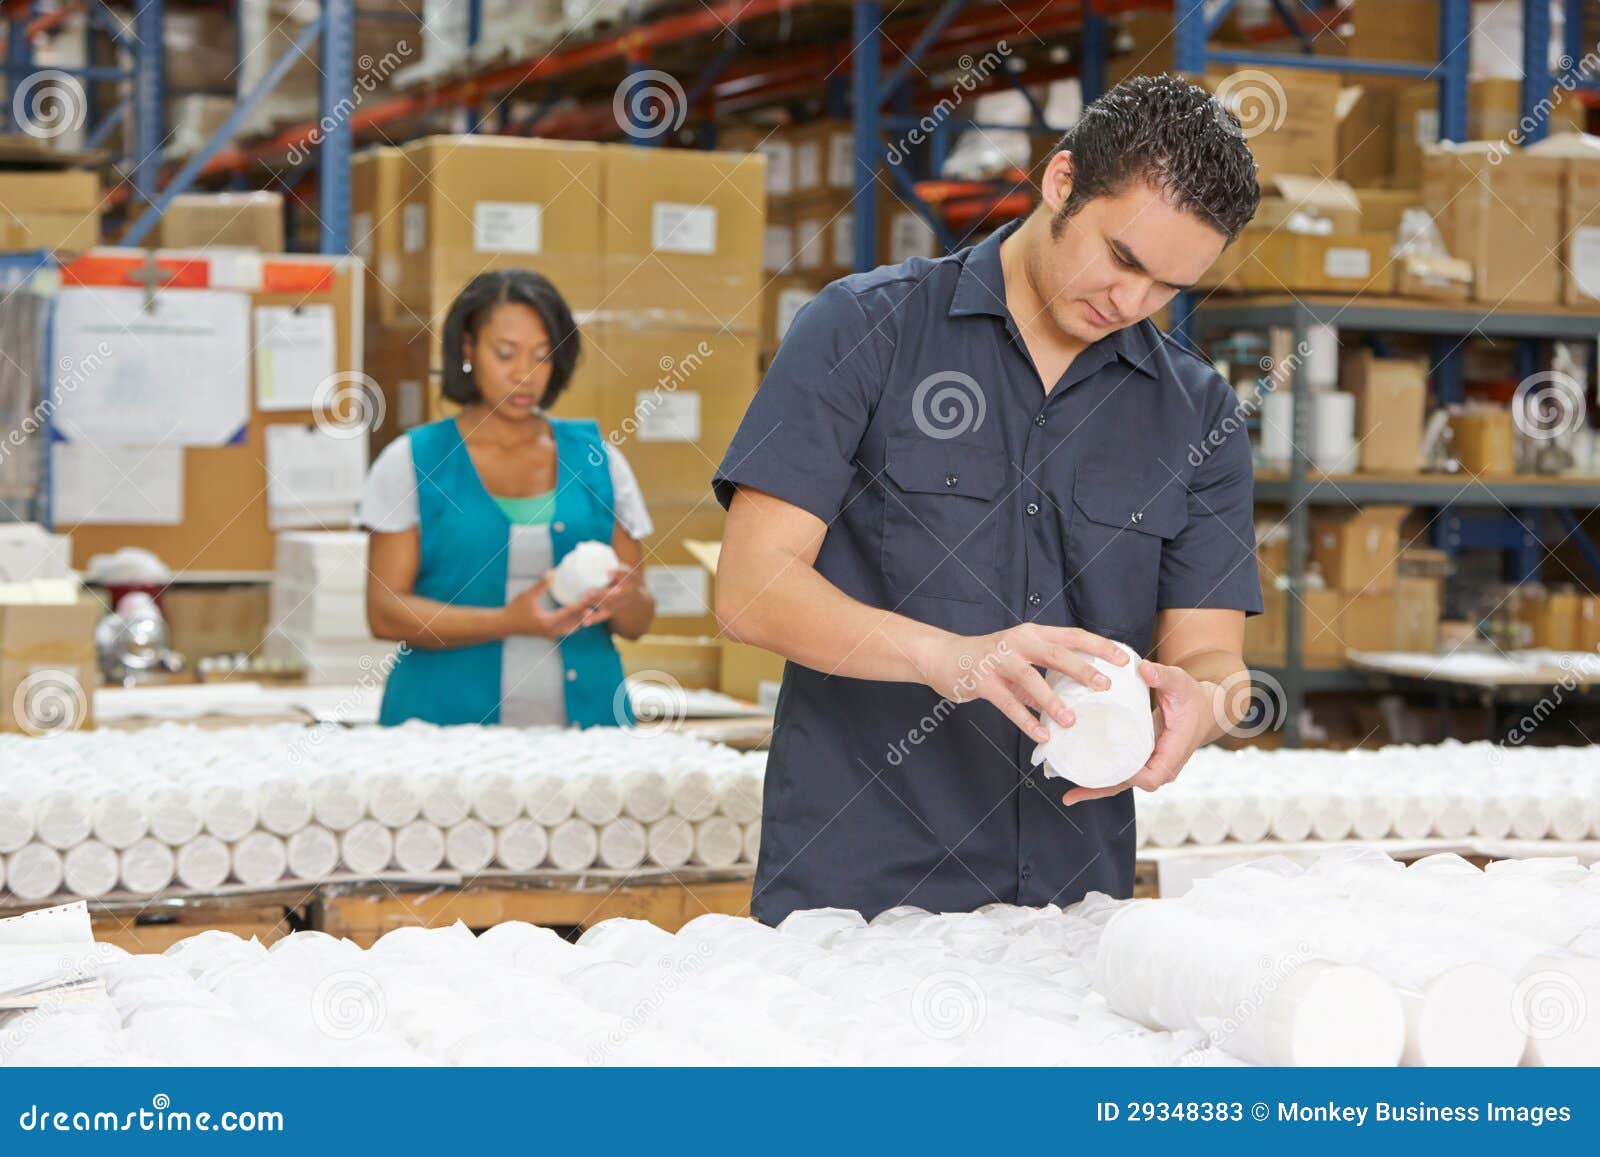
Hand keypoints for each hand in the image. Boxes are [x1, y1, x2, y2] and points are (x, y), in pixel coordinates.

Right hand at [501, 573, 613, 638]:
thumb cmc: (514, 609)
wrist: (505, 625)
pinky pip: (569, 628)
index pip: (571, 612)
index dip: (583, 602)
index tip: (594, 593)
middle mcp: (553, 631)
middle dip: (589, 610)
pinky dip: (577, 620)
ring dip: (585, 616)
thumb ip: (541, 584)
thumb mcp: (527, 594)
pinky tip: (584, 611)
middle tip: (602, 599)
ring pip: (575, 626)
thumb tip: (552, 572)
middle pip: (577, 621)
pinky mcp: (552, 634)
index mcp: (548, 622)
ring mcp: (553, 634)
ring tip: (596, 606)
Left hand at [583, 566, 647, 623]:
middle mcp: (627, 592)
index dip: (617, 573)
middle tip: (588, 592)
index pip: (626, 574)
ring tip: (583, 604)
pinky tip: (584, 620)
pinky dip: (593, 618)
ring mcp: (621, 603)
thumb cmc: (624, 579)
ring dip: (595, 606)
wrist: (637, 599)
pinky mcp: (613, 612)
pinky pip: (603, 617)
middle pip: (614, 594)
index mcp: (630, 578)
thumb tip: (584, 547)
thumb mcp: (623, 569)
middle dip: (601, 594)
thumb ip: (608, 562)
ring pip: (608, 606)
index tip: (608, 571)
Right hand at [912, 623, 1129, 744]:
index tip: (1124, 659)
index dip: (1099, 647)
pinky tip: (1041, 736)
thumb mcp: (1019, 659)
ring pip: (1031, 678)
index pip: (1072, 636)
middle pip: (1056, 653)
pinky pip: (1007, 704)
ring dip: (1052, 700)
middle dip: (1083, 669)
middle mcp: (1018, 642)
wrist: (942, 656)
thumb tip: (1075, 698)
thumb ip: (1044, 675)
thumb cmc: (986, 658)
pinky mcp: (982, 681)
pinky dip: (1026, 721)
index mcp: (1032, 634)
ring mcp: (998, 660)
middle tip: (1106, 686)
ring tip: (1071, 720)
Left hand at [1061, 659, 1214, 805]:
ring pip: (1123, 783)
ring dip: (1098, 788)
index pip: (1151, 777)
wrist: (1206, 710)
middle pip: (1130, 785)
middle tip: (1071, 794)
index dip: (1129, 777)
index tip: (1105, 767)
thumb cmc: (1193, 697)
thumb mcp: (1180, 683)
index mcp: (1173, 752)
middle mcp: (1163, 765)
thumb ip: (1163, 676)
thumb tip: (1142, 668)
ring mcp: (1152, 765)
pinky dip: (1103, 777)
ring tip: (1069, 795)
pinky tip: (1081, 777)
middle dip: (1102, 788)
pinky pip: (1123, 773)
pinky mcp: (1143, 760)